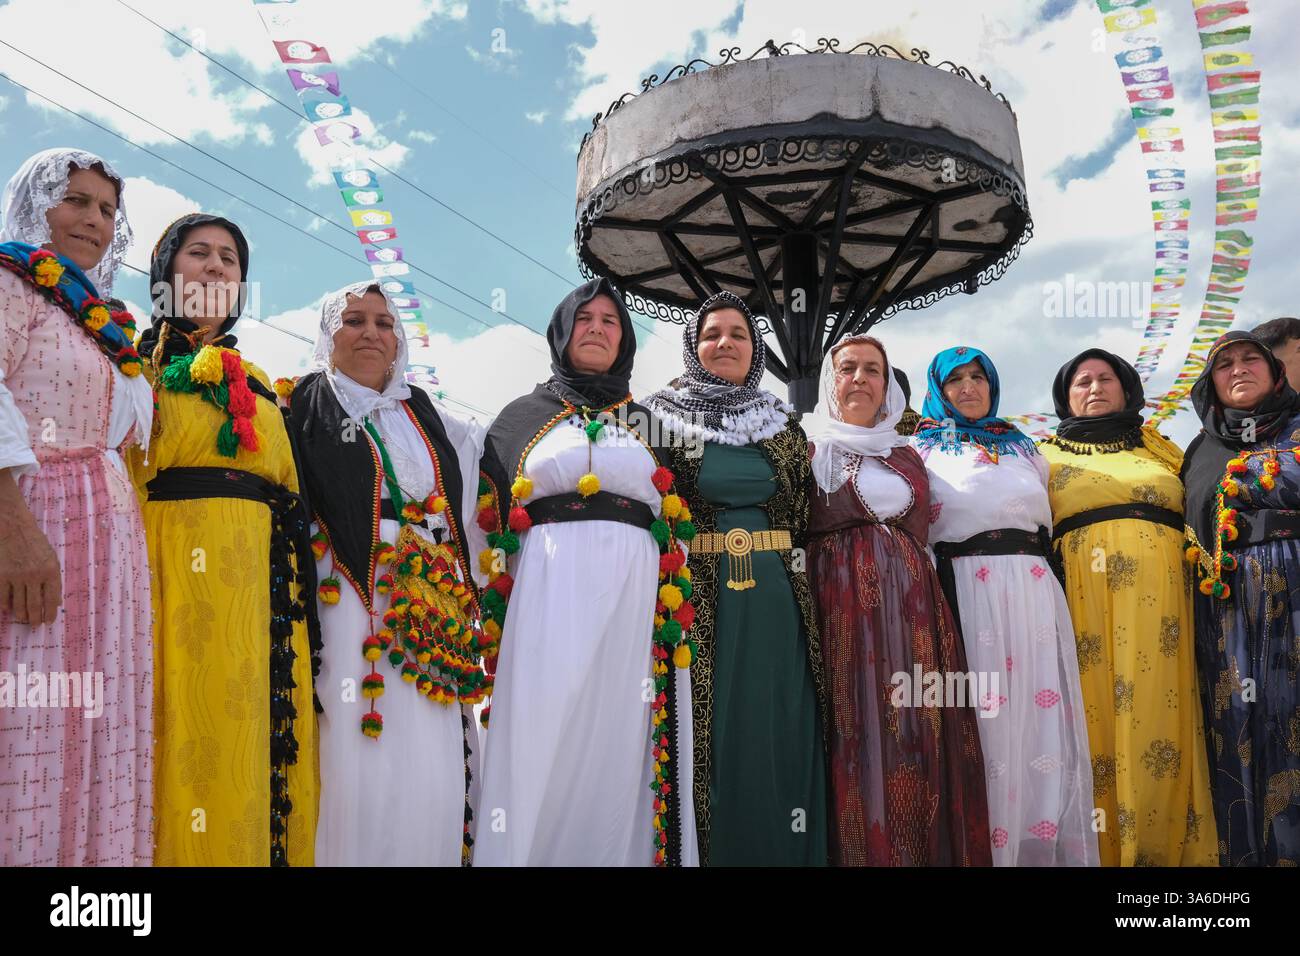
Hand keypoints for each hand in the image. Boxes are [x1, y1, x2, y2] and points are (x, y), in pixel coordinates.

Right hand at [0, 470, 61, 625]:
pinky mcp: (1, 576)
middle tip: (35, 625)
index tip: (48, 621)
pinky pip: (3, 598)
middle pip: (35, 606)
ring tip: (23, 619)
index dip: (50, 613)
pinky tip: (9, 609)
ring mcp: (17, 577)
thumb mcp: (52, 559)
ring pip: (19, 605)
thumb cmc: (35, 543)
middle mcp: (34, 576)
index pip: (52, 600)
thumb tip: (55, 603)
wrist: (14, 528)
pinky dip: (6, 606)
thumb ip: (54, 580)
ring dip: (21, 615)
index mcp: (51, 571)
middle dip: (35, 619)